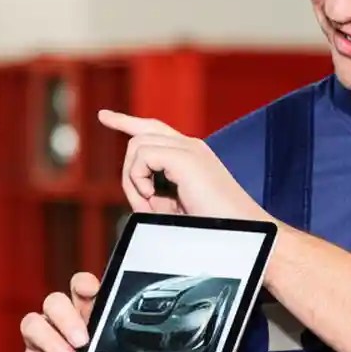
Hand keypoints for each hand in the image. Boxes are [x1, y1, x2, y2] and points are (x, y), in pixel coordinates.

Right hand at [20, 273, 107, 351]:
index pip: (80, 288)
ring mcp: (42, 346)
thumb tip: (146, 348)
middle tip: (82, 341)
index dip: (83, 284)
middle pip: (54, 302)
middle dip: (66, 317)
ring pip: (33, 324)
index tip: (91, 291)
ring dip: (51, 341)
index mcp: (87, 317)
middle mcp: (61, 326)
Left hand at [98, 109, 264, 219]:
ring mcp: (189, 148)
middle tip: (129, 176)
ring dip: (133, 179)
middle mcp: (190, 146)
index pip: (154, 129)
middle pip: (141, 133)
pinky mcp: (186, 157)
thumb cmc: (214, 228)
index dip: (127, 121)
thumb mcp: (176, 208)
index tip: (105, 115)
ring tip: (149, 206)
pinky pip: (142, 156)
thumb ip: (156, 194)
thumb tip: (137, 191)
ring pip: (137, 145)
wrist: (246, 235)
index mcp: (191, 155)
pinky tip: (152, 200)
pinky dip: (138, 180)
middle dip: (127, 157)